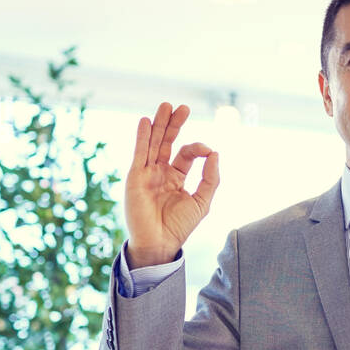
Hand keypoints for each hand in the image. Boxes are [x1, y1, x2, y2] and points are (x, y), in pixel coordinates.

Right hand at [124, 102, 219, 266]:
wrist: (160, 243)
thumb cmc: (180, 226)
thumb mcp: (202, 201)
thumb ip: (210, 178)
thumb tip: (215, 153)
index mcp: (176, 178)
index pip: (185, 154)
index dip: (197, 148)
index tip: (207, 151)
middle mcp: (160, 173)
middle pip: (167, 142)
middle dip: (174, 124)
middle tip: (183, 107)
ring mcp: (147, 174)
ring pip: (153, 143)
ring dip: (159, 124)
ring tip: (166, 106)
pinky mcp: (135, 177)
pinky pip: (139, 153)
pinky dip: (142, 137)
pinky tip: (145, 121)